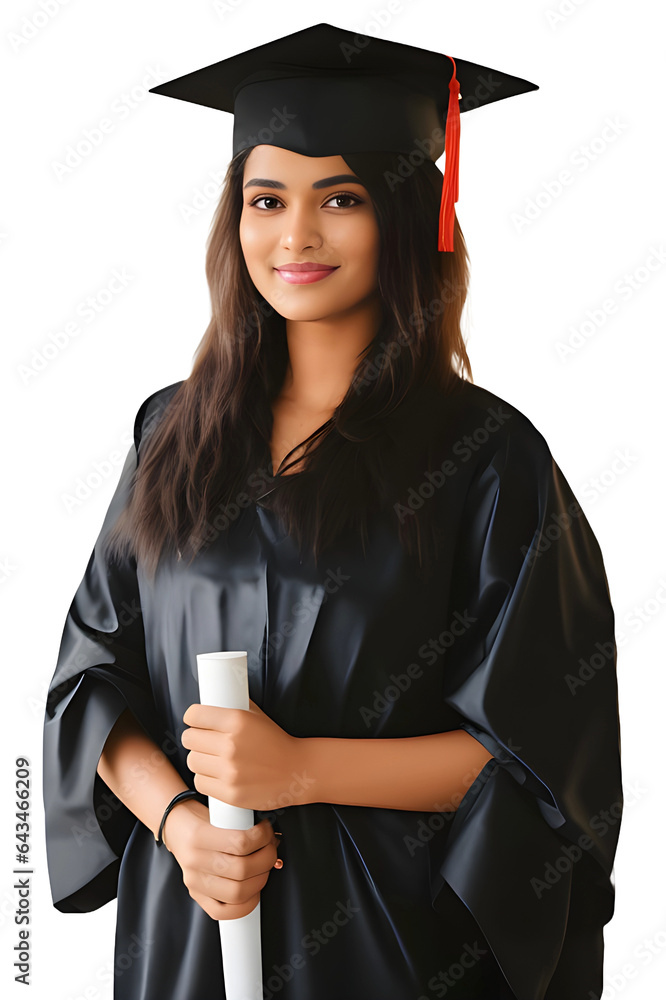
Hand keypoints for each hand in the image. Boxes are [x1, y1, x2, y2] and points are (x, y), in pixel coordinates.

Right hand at [163, 799, 281, 920]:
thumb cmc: (200, 819)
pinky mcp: (196, 896)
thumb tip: (270, 833)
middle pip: (242, 870)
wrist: (176, 827)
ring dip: (260, 880)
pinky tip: (253, 890)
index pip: (241, 843)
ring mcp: (194, 882)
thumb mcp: (216, 811)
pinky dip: (245, 905)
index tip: (267, 830)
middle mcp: (194, 861)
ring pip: (237, 892)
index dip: (263, 837)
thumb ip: (240, 821)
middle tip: (271, 848)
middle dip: (267, 859)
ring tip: (264, 867)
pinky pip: (223, 912)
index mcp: (199, 836)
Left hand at [182, 699, 303, 810]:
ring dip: (199, 759)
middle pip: (189, 739)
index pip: (194, 715)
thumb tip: (212, 698)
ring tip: (211, 759)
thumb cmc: (276, 742)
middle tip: (204, 740)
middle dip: (195, 738)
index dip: (192, 717)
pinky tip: (216, 775)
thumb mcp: (257, 716)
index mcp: (237, 721)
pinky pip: (200, 782)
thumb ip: (234, 706)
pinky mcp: (230, 792)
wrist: (297, 771)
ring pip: (192, 761)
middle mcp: (231, 745)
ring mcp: (230, 770)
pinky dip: (205, 779)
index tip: (195, 721)